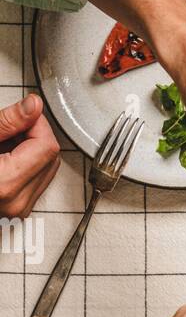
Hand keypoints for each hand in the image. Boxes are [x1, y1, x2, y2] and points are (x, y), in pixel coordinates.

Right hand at [0, 94, 60, 217]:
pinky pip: (35, 181)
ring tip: (3, 142)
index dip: (37, 123)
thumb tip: (33, 106)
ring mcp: (18, 209)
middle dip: (34, 136)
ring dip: (31, 149)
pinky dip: (25, 163)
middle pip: (50, 157)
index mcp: (4, 184)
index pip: (46, 146)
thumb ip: (6, 122)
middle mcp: (15, 202)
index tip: (24, 113)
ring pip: (46, 169)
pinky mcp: (18, 209)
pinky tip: (4, 156)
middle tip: (10, 126)